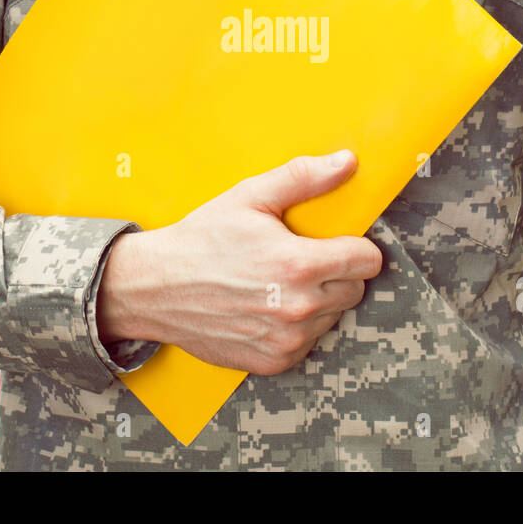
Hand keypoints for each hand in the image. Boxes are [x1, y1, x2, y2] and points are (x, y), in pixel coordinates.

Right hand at [96, 151, 381, 374]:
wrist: (155, 288)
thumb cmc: (201, 240)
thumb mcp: (249, 198)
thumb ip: (303, 178)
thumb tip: (346, 162)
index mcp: (299, 265)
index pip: (367, 261)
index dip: (355, 248)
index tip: (336, 244)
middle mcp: (298, 308)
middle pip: (355, 290)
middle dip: (337, 274)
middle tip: (302, 261)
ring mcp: (286, 340)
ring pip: (333, 317)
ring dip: (318, 302)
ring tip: (280, 283)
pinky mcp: (273, 362)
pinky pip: (308, 342)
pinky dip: (296, 327)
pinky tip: (268, 307)